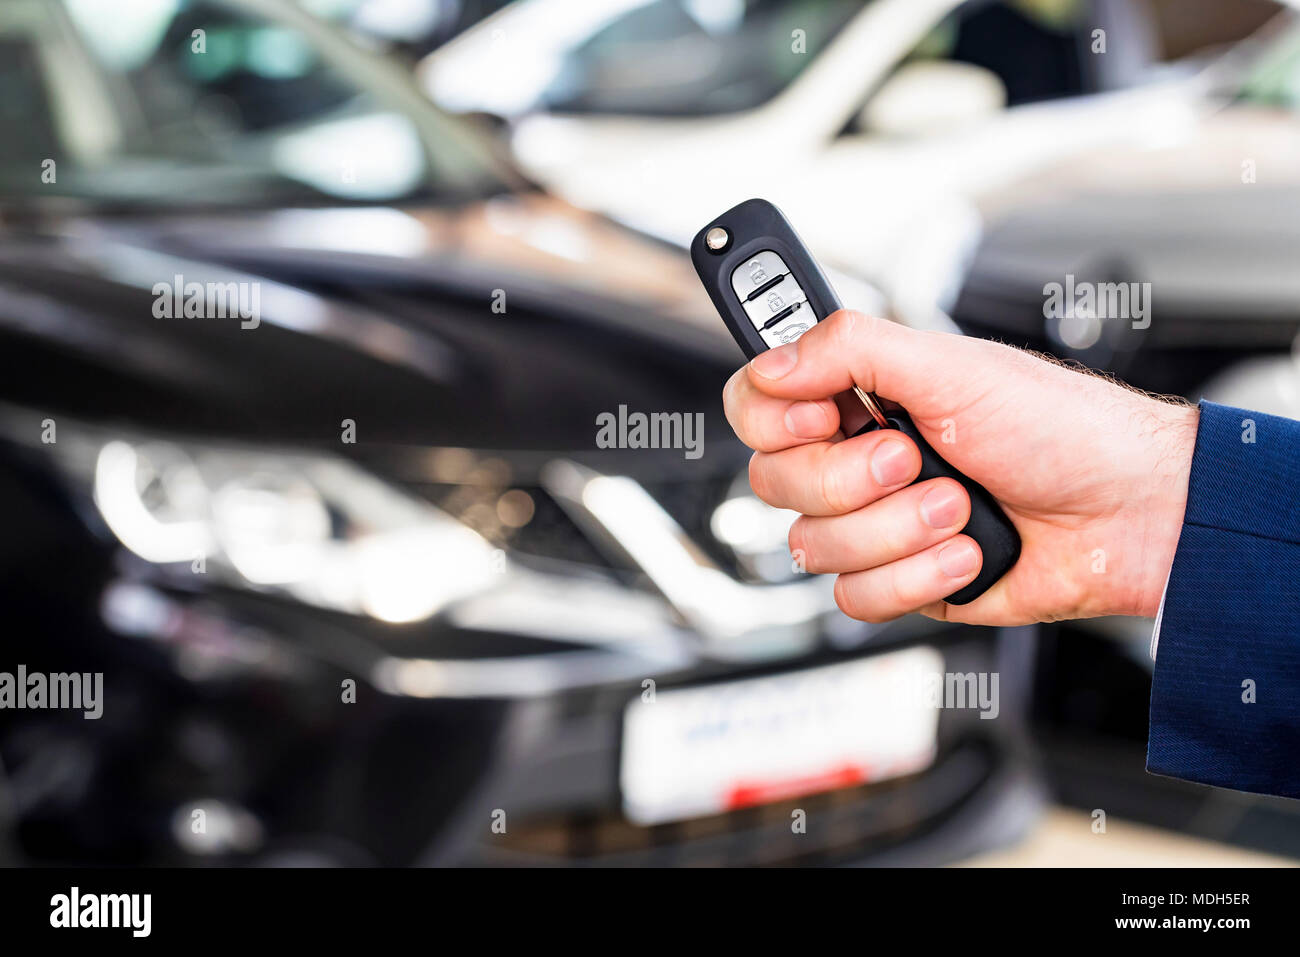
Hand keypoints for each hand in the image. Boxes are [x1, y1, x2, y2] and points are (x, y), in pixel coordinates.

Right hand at [722, 310, 1198, 625]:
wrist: (1130, 516)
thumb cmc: (1063, 431)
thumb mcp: (954, 367)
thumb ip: (852, 348)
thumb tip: (773, 360)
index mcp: (859, 395)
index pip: (757, 404)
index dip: (774, 416)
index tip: (823, 414)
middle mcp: (856, 458)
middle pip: (773, 482)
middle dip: (853, 479)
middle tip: (915, 457)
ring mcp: (875, 524)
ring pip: (814, 548)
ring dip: (899, 530)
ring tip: (961, 507)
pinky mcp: (900, 581)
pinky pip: (855, 598)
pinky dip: (918, 576)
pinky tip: (968, 552)